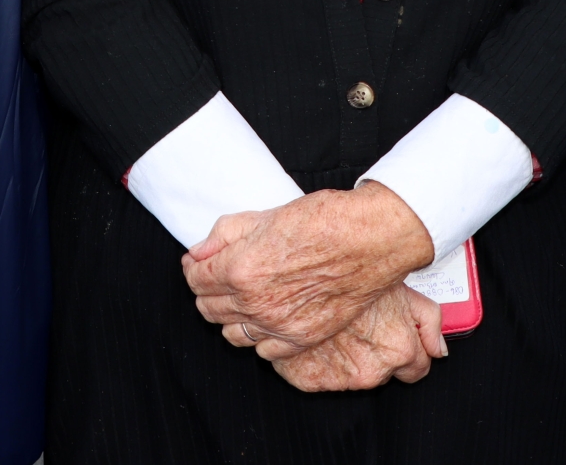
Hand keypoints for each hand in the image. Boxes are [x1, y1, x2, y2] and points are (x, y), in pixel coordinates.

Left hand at [183, 181, 434, 353]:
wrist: (371, 239)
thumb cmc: (325, 220)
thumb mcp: (267, 215)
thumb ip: (226, 234)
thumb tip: (200, 251)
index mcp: (241, 268)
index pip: (196, 278)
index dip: (194, 267)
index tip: (200, 261)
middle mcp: (255, 303)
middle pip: (208, 308)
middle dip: (208, 290)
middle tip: (220, 275)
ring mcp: (279, 326)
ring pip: (232, 334)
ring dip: (231, 315)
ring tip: (245, 296)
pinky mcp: (303, 339)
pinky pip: (264, 351)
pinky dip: (260, 336)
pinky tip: (268, 317)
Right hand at [267, 285, 446, 390]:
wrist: (300, 279)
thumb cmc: (353, 275)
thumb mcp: (402, 287)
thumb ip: (429, 320)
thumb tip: (440, 348)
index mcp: (400, 349)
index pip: (418, 369)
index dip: (410, 350)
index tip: (399, 338)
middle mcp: (373, 370)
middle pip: (386, 372)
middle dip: (380, 352)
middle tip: (364, 324)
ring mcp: (342, 379)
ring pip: (356, 374)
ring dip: (351, 355)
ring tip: (340, 324)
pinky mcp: (312, 381)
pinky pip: (323, 375)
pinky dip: (323, 359)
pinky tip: (321, 335)